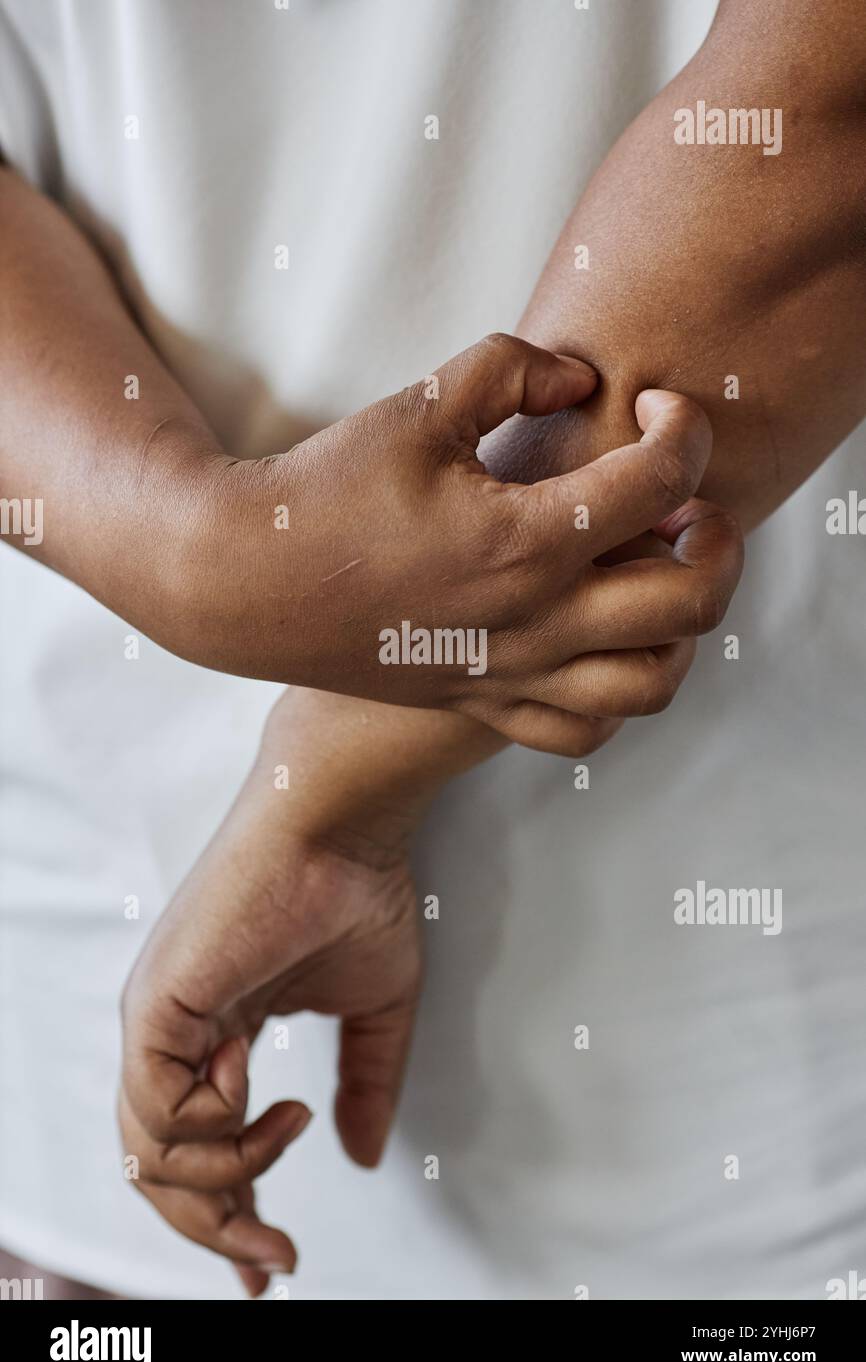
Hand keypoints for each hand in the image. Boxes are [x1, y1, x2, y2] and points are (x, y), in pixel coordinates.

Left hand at [120, 690, 425, 1295]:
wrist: (344, 827)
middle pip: (158, 1168)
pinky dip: (215, 1121)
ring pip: (150, 1153)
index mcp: (212, 1031)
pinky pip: (161, 1109)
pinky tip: (258, 1080)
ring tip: (289, 1125)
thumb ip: (364, 1085)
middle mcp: (174, 1031)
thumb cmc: (354, 892)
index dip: (228, 1214)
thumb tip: (362, 1153)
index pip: (193, 1146)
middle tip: (276, 1255)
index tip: (270, 1259)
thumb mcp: (374, 1012)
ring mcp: (159, 1018)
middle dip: (219, 1228)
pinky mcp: (159, 1002)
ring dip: (230, 1173)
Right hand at [180, 334, 741, 753]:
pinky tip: (600, 643)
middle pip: (694, 599)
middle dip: (719, 537)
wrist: (247, 584)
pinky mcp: (483, 703)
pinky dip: (617, 693)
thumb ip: (515, 369)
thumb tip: (583, 381)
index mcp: (526, 542)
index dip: (686, 426)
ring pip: (653, 682)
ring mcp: (512, 675)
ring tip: (656, 579)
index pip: (664, 481)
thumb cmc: (327, 492)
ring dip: (681, 628)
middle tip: (687, 501)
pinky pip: (584, 732)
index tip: (658, 405)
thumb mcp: (419, 404)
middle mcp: (535, 622)